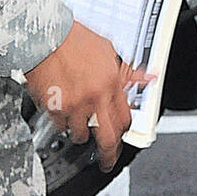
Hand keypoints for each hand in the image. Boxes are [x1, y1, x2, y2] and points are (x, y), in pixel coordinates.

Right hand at [24, 22, 133, 170]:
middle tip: (107, 161)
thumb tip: (150, 76)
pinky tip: (63, 114)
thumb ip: (129, 70)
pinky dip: (62, 123)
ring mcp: (74, 103)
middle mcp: (95, 96)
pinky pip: (60, 126)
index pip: (125, 118)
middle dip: (108, 154)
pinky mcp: (53, 107)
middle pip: (107, 137)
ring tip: (79, 127)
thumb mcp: (109, 50)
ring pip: (81, 134)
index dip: (124, 130)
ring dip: (81, 133)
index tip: (121, 135)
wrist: (46, 35)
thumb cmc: (75, 39)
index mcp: (112, 82)